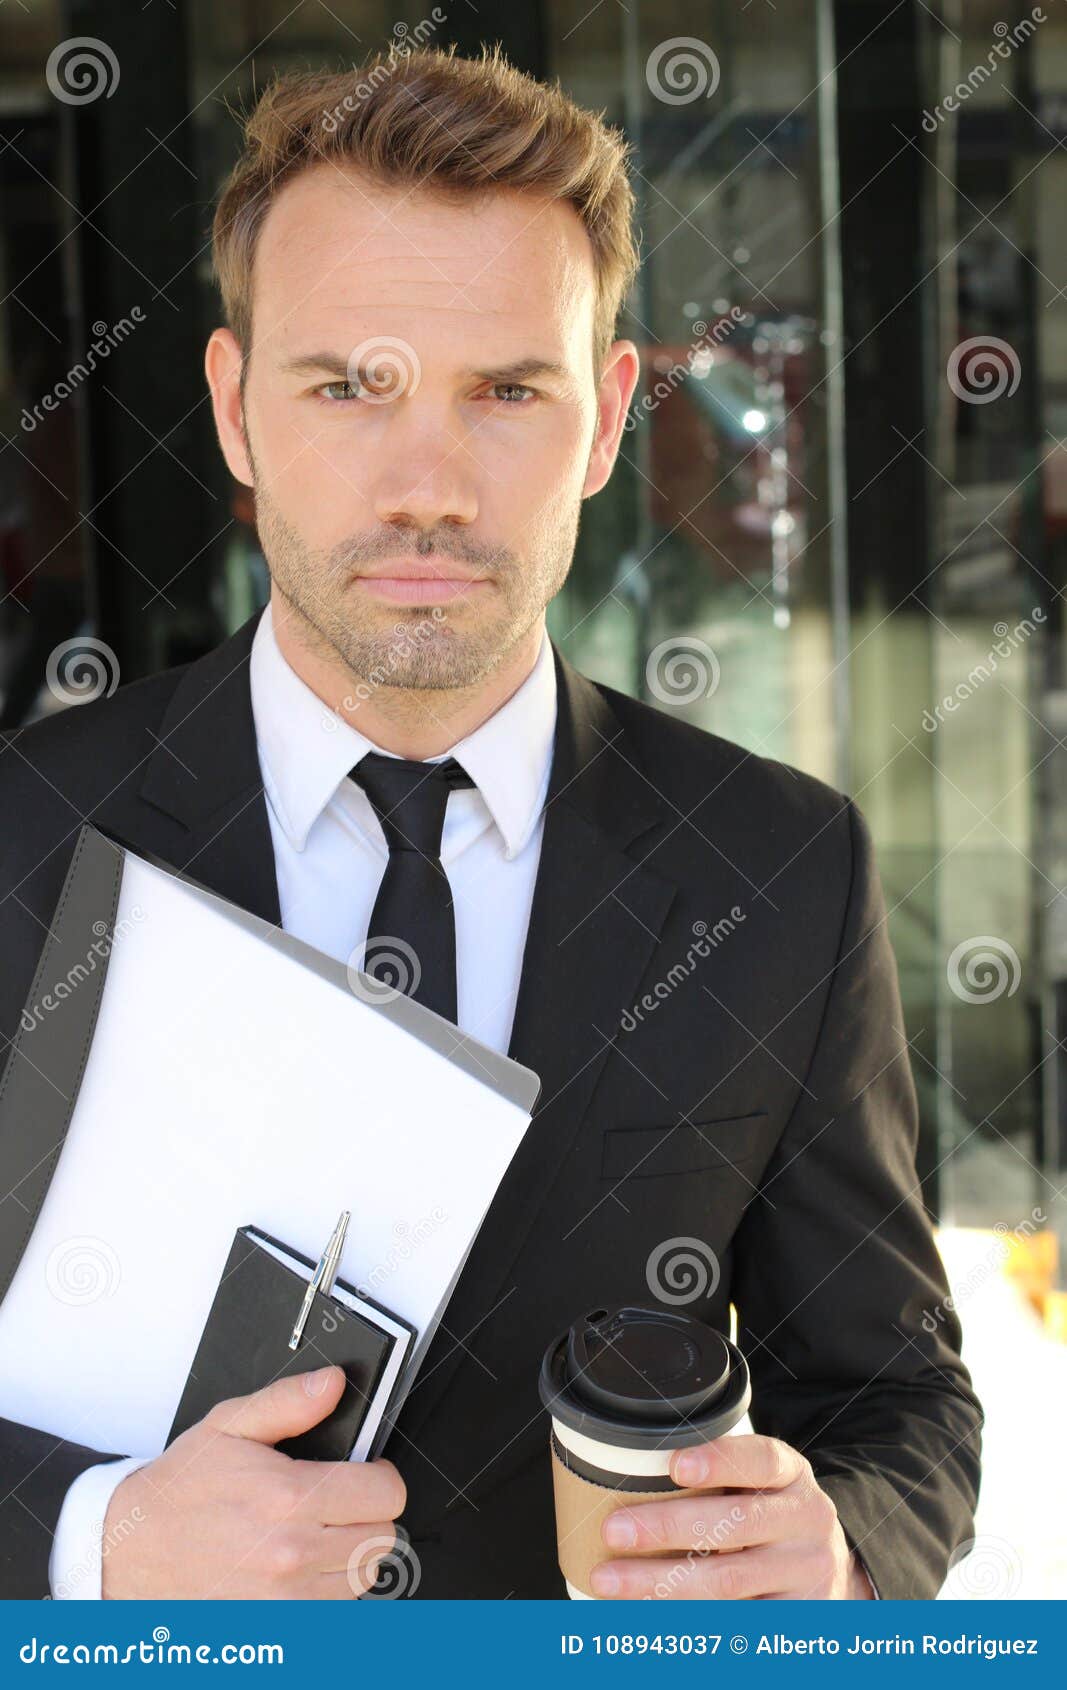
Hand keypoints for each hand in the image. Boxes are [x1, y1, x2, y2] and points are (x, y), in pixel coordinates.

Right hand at [101, 1365, 405, 1597]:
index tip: (363, 1473)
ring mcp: (286, 1601)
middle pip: (383, 1538)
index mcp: (288, 1497)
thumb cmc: (179, 1491)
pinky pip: (334, 1613)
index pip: (386, 1494)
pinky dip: (327, 1590)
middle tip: (339, 1502)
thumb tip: (333, 1385)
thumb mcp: (228, 1426)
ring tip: (316, 1532)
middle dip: (368, 1514)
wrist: (128, 1552)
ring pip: (364, 1578)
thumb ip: (289, 1402)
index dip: (379, 1476)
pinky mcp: (276, 1630)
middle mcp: (292, 1554)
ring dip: (350, 1553)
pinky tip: (301, 1567)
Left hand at [591, 1434, 873, 1599]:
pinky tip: (646, 1614)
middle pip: (737, 1523)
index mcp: (792, 1476)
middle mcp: (807, 1521)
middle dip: (669, 1526)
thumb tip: (634, 1470)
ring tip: (610, 1579)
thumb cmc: (771, 1512)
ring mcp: (806, 1573)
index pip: (762, 1461)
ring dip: (662, 1581)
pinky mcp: (796, 1617)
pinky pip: (736, 1621)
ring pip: (729, 1579)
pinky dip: (687, 1619)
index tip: (674, 1466)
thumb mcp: (760, 1481)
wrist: (827, 1567)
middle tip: (614, 1529)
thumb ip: (719, 1472)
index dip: (720, 1461)